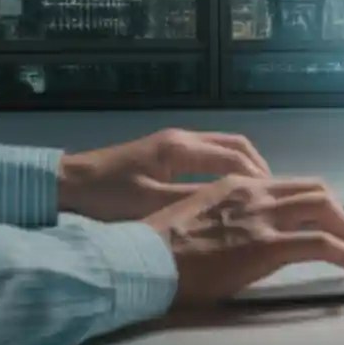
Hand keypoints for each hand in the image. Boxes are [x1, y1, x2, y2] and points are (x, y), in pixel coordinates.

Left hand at [57, 128, 270, 221]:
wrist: (69, 184)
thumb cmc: (108, 197)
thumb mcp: (152, 204)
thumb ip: (193, 202)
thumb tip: (235, 206)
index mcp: (181, 147)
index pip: (237, 158)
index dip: (259, 179)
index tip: (274, 202)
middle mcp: (182, 138)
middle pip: (236, 146)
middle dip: (259, 169)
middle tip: (273, 198)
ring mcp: (173, 143)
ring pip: (223, 148)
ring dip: (244, 169)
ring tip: (257, 197)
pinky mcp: (164, 153)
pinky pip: (208, 155)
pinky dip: (227, 170)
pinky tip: (227, 193)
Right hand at [142, 175, 343, 304]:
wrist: (144, 257)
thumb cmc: (160, 245)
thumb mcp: (198, 215)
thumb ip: (227, 215)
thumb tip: (243, 232)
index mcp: (237, 185)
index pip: (289, 184)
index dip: (315, 202)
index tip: (323, 220)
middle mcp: (254, 192)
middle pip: (315, 190)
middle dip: (338, 212)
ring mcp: (262, 217)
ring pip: (324, 209)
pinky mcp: (267, 245)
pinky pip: (322, 244)